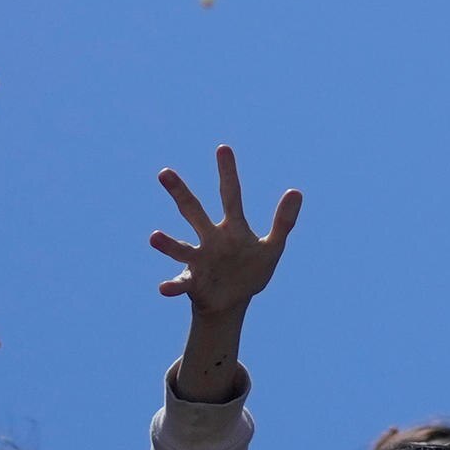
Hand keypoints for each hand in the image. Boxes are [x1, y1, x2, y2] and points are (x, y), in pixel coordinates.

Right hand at [150, 149, 303, 319]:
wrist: (233, 301)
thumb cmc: (251, 270)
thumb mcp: (273, 247)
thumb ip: (284, 222)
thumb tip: (296, 190)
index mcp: (232, 227)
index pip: (230, 194)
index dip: (228, 173)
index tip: (223, 148)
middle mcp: (210, 238)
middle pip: (193, 211)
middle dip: (180, 192)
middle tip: (164, 172)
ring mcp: (198, 260)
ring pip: (180, 248)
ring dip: (167, 244)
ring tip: (153, 237)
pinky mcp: (192, 282)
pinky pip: (180, 283)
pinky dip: (171, 286)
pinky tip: (164, 289)